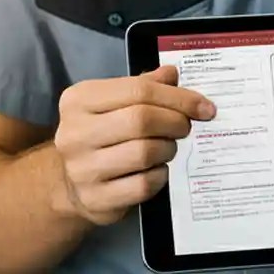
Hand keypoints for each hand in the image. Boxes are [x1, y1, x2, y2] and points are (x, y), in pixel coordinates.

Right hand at [53, 66, 215, 225]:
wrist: (69, 184)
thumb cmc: (99, 134)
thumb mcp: (112, 103)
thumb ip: (142, 86)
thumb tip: (172, 74)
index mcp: (79, 100)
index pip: (138, 90)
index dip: (178, 97)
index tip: (203, 106)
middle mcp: (75, 133)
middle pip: (142, 120)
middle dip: (175, 122)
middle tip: (185, 126)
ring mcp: (83, 169)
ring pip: (145, 152)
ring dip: (168, 148)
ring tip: (169, 146)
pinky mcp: (96, 199)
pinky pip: (143, 184)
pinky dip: (160, 175)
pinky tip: (158, 169)